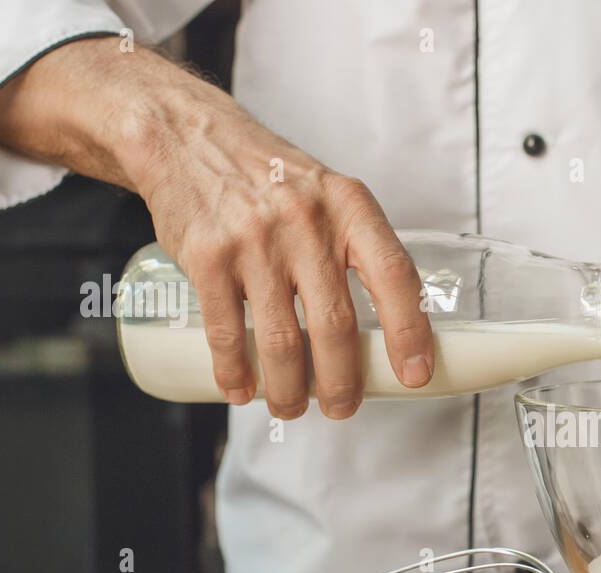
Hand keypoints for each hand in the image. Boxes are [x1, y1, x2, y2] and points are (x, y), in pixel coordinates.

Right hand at [0, 37, 432, 419]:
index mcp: (349, 207)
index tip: (414, 374)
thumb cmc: (268, 177)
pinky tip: (240, 390)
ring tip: (290, 408)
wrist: (186, 136)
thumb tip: (389, 327)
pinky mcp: (207, 257)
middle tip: (342, 408)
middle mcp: (306, 223)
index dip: (409, 332)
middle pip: (335, 325)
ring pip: (281, 340)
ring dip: (289, 390)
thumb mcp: (327, 195)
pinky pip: (227, 331)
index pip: (394, 276)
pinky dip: (235, 372)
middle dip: (341, 382)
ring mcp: (254, 241)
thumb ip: (356, 250)